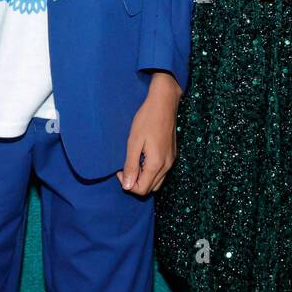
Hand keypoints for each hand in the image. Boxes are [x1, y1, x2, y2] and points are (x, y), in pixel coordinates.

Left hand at [117, 72, 180, 194]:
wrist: (164, 103)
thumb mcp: (134, 142)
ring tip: (133, 163)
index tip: (119, 170)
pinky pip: (162, 173)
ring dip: (143, 179)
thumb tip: (127, 186)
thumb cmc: (147, 119)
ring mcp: (171, 161)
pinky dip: (150, 173)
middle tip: (124, 167)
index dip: (127, 184)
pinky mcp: (172, 155)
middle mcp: (167, 166)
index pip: (141, 189)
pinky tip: (142, 159)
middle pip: (150, 189)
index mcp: (156, 164)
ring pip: (157, 182)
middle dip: (135, 183)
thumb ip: (131, 165)